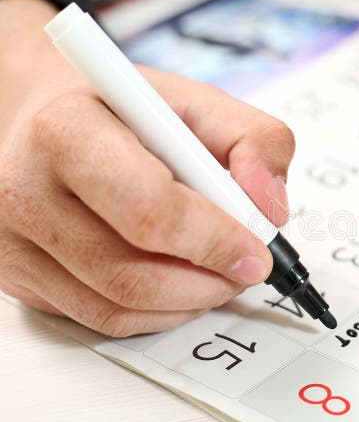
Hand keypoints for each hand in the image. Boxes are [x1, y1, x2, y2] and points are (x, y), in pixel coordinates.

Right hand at [0, 0, 294, 335]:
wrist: (42, 117)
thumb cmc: (123, 111)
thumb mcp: (197, 102)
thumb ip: (254, 140)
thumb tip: (270, 208)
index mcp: (68, 130)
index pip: (149, 210)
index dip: (215, 240)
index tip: (258, 251)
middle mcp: (24, 189)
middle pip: (132, 273)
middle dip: (210, 281)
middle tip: (248, 269)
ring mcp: (12, 242)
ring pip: (119, 307)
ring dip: (190, 303)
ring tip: (221, 275)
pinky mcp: (19, 278)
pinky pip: (102, 320)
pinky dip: (159, 314)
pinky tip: (182, 285)